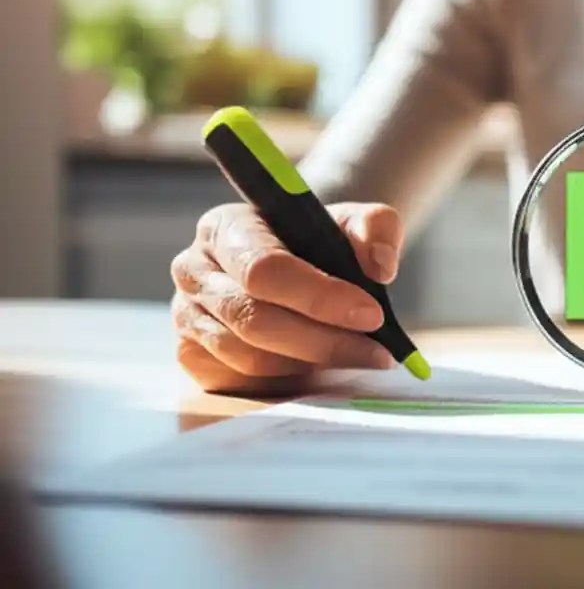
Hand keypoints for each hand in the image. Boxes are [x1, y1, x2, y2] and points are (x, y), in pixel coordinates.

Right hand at [170, 202, 403, 394]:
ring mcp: (185, 315)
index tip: (372, 316)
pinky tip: (321, 366)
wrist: (299, 264)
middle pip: (254, 318)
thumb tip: (381, 267)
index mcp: (225, 227)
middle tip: (378, 353)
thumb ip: (376, 229)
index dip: (319, 297)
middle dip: (324, 340)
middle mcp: (193, 269)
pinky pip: (241, 379)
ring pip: (249, 356)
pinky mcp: (192, 354)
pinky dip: (288, 379)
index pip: (265, 269)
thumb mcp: (356, 221)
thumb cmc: (322, 240)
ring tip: (358, 357)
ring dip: (311, 363)